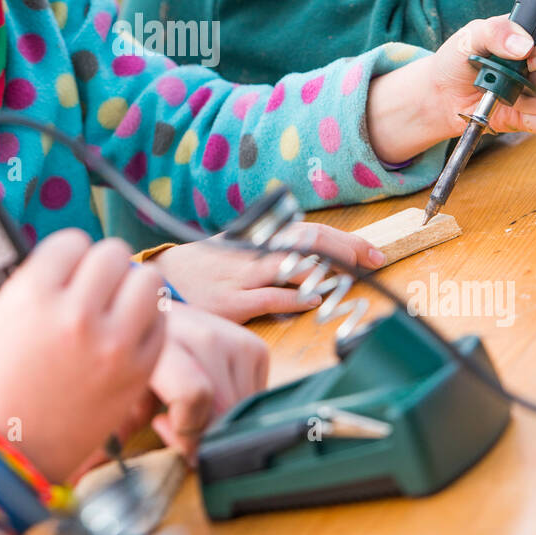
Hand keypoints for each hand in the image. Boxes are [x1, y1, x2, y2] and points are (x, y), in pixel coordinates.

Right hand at [0, 230, 165, 483]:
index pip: (71, 241)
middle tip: (89, 286)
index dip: (64, 255)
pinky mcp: (137, 372)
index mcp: (34, 295)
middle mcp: (77, 315)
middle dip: (98, 266)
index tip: (61, 270)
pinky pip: (162, 322)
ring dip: (130, 287)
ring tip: (115, 303)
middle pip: (112, 254)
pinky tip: (125, 333)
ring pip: (147, 281)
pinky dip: (146, 322)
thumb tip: (9, 249)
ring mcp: (113, 345)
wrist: (9, 452)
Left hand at [116, 304, 268, 463]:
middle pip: (220, 410)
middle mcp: (202, 334)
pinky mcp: (254, 345)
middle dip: (199, 435)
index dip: (185, 430)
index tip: (163, 428)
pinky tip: (210, 396)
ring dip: (216, 423)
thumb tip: (82, 473)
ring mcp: (232, 337)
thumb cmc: (136, 356)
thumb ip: (111, 428)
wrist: (156, 312)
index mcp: (162, 342)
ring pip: (239, 408)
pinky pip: (253, 398)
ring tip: (187, 407)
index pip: (195, 394)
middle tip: (173, 427)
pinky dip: (234, 409)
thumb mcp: (120, 387)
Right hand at [153, 226, 385, 322]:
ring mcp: (242, 277)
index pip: (309, 231)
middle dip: (347, 249)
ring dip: (327, 270)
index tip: (371, 250)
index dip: (345, 239)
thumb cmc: (200, 267)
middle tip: (375, 259)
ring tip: (352, 276)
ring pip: (293, 265)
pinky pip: (270, 298)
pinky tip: (313, 300)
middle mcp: (253, 253)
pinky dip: (294, 298)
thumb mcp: (233, 246)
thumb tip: (306, 248)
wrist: (161, 284)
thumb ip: (267, 245)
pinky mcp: (231, 303)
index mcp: (257, 238)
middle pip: (309, 242)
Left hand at [426, 10, 535, 136]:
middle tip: (511, 73)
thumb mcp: (471, 37)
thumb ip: (497, 32)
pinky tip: (514, 107)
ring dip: (530, 96)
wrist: (444, 96)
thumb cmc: (458, 61)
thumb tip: (525, 47)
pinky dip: (531, 117)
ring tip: (508, 90)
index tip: (532, 56)